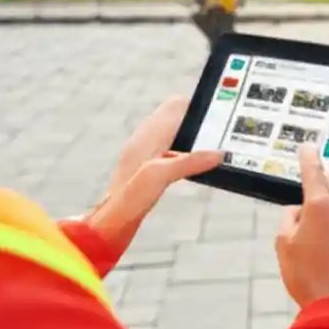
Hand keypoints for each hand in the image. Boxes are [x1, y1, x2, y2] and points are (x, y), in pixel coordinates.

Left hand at [86, 96, 221, 254]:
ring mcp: (143, 152)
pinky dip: (182, 153)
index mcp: (149, 135)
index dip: (197, 108)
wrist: (109, 223)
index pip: (176, 105)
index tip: (217, 118)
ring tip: (208, 151)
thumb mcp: (161, 176)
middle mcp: (145, 139)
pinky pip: (167, 149)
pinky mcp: (144, 166)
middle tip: (216, 137)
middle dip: (196, 123)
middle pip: (175, 116)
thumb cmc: (129, 198)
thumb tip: (218, 154)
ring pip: (172, 133)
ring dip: (189, 138)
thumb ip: (189, 162)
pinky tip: (190, 169)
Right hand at [275, 144, 328, 308]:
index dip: (309, 158)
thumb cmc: (307, 277)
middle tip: (312, 207)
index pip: (313, 172)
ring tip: (326, 238)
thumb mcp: (284, 246)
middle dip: (323, 189)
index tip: (307, 147)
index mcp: (321, 205)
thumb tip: (299, 210)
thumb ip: (289, 218)